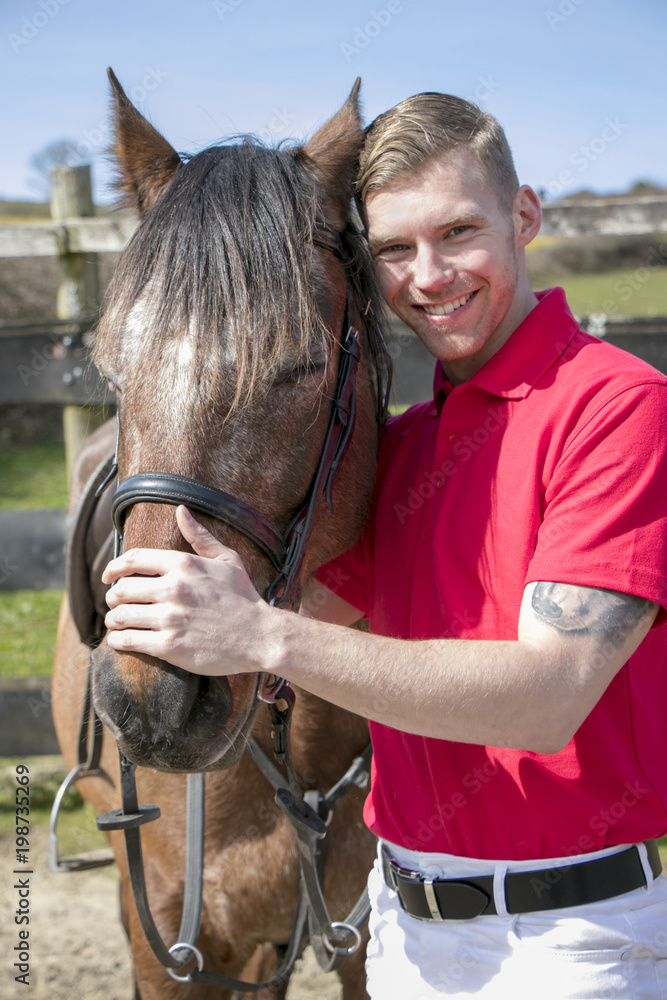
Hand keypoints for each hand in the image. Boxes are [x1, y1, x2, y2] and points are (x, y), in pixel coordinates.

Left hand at [102, 506, 276, 674]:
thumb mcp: (227, 559)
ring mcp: (170, 618)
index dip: (113, 567)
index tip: (107, 576)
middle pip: (122, 589)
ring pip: (121, 616)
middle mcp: (173, 589)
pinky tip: (120, 640)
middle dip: (112, 596)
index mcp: (184, 565)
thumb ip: (200, 536)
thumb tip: (181, 510)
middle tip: (114, 603)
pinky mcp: (169, 646)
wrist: (260, 637)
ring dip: (112, 619)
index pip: (133, 559)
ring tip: (115, 622)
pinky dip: (117, 640)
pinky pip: (128, 640)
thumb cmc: (244, 598)